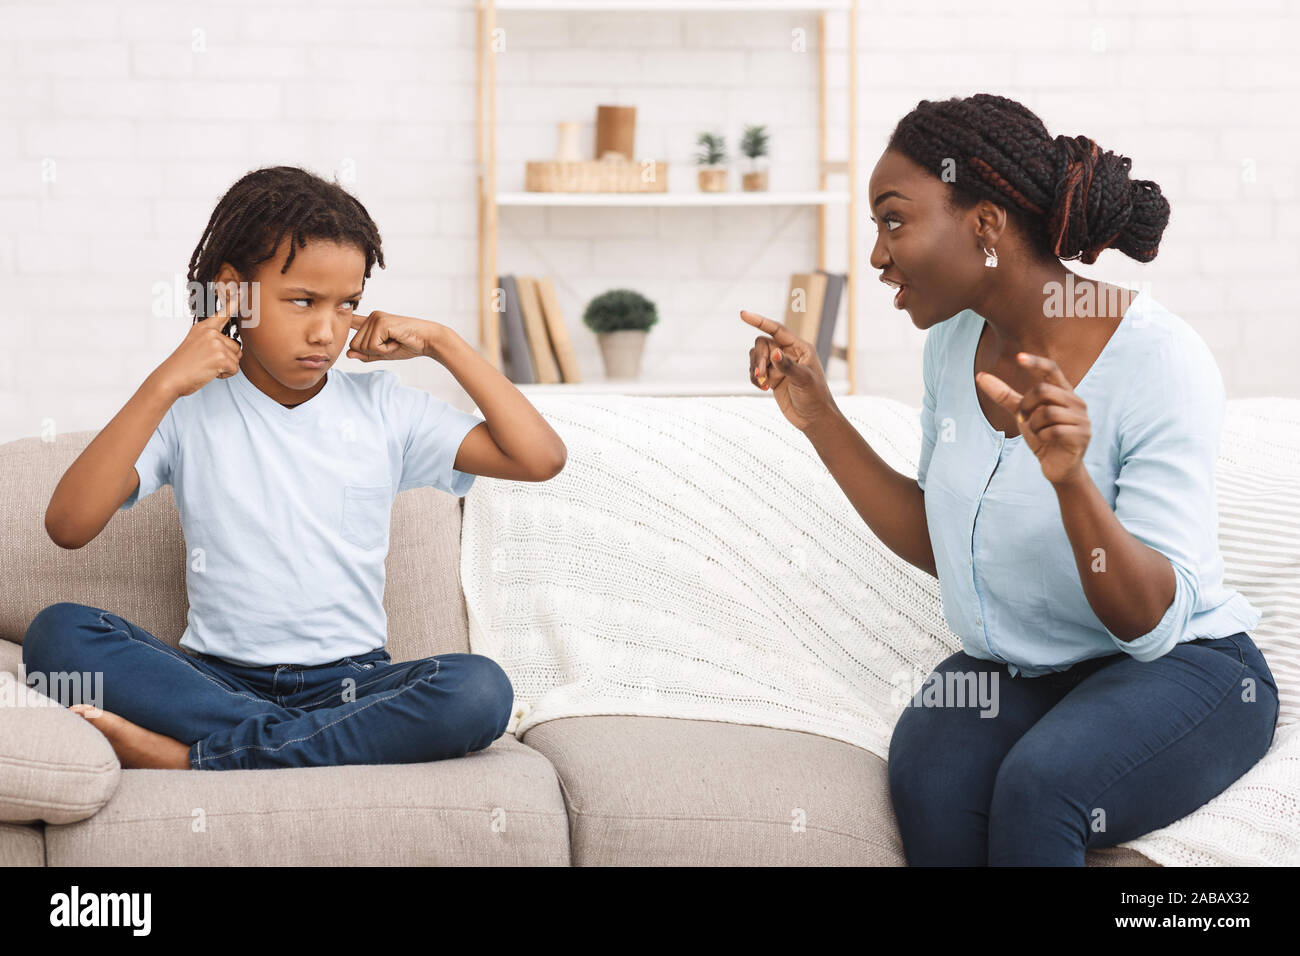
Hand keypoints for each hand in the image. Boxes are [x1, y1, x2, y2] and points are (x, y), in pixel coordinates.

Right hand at [158, 295, 242, 397]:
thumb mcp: (197, 346)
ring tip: (206, 367)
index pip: (222, 314)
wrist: (170, 378)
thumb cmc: (183, 366)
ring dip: (225, 368)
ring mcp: (215, 343)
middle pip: (236, 347)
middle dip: (226, 359)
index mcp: (203, 327)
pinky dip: (225, 375)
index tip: (243, 291)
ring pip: (236, 359)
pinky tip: (209, 373)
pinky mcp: (220, 356)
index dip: (234, 303)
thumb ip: (215, 342)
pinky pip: (234, 369)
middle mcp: (210, 332)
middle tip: (205, 362)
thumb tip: (240, 350)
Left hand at [346, 310, 439, 362]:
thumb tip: (348, 354)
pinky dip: (385, 349)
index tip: (332, 307)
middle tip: (391, 344)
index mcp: (371, 322)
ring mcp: (375, 318)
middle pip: (355, 344)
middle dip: (372, 352)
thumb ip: (366, 354)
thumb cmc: (408, 345)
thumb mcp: (383, 353)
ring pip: (363, 346)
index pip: (352, 324)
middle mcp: (371, 317)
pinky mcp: (381, 322)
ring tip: (395, 342)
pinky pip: (372, 345)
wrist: (427, 341)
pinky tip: (396, 341)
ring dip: (380, 351)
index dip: (341, 321)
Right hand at [740, 309, 836, 432]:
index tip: (743, 314)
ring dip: (755, 370)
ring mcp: (779, 365)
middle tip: (761, 375)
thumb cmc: (815, 397)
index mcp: (800, 348)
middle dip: (758, 358)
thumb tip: (774, 352)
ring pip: (756, 357)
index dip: (759, 321)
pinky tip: (763, 388)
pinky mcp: (772, 377)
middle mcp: (788, 353)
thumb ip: (787, 365)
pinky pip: (755, 370)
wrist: (813, 419)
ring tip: (763, 384)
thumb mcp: (803, 380)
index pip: (777, 329)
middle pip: (762, 344)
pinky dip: (754, 378)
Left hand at [976, 353, 1090, 485]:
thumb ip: (1005, 395)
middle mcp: (1076, 401)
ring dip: (1034, 425)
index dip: (1036, 363)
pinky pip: (1054, 430)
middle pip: (1043, 391)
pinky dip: (1043, 437)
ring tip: (1038, 433)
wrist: (1058, 467)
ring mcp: (1082, 418)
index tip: (1018, 357)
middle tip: (1023, 419)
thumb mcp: (1022, 413)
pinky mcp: (1082, 435)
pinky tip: (1046, 441)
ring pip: (1047, 413)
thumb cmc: (1042, 435)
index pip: (1051, 370)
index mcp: (1063, 392)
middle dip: (1025, 406)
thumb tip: (980, 376)